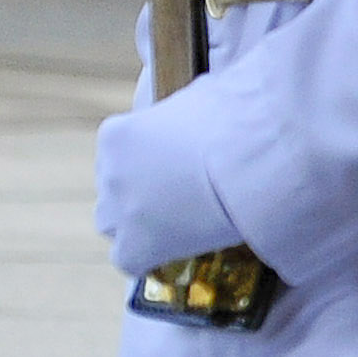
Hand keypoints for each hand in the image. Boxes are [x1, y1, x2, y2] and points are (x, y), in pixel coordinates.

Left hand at [94, 102, 240, 276]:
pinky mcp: (134, 245)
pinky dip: (148, 257)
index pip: (119, 149)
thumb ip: (184, 110)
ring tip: (175, 222)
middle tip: (177, 192)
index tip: (174, 163)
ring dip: (136, 222)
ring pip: (112, 223)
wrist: (248, 160)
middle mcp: (109, 172)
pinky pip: (128, 259)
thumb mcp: (201, 97)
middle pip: (113, 186)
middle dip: (138, 189)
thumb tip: (197, 110)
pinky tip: (174, 248)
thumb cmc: (233, 120)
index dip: (148, 158)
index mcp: (117, 134)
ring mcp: (119, 210)